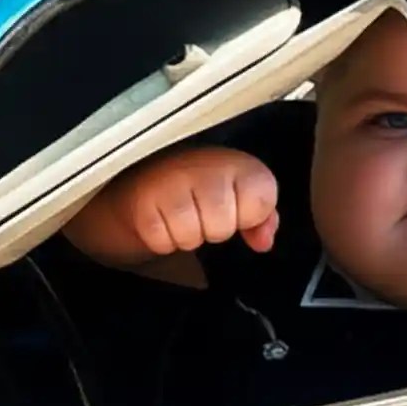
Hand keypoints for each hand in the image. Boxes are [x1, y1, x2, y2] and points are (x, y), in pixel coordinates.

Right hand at [64, 146, 279, 267]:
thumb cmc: (203, 187)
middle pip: (222, 227)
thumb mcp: (241, 195)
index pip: (260, 204)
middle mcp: (205, 165)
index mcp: (237, 163)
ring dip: (186, 235)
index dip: (248, 215)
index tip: (235, 205)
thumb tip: (263, 240)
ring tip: (181, 212)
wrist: (146, 175)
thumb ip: (262, 216)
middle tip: (201, 210)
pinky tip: (162, 217)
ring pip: (192, 237)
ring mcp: (171, 181)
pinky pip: (163, 242)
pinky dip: (162, 239)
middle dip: (214, 228)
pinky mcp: (142, 203)